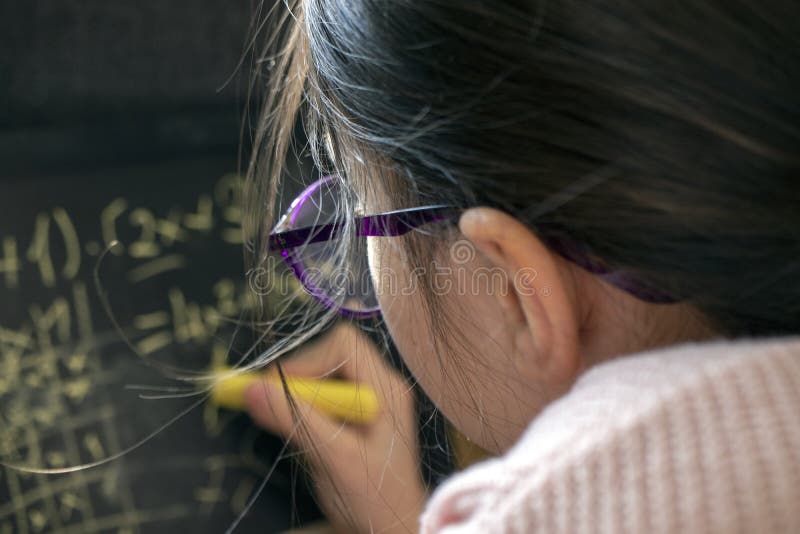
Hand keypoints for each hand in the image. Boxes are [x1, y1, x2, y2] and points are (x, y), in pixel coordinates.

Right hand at [244, 322, 425, 533]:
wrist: (393, 530)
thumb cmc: (374, 499)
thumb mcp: (333, 459)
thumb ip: (295, 420)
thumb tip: (251, 389)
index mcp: (386, 388)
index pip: (343, 345)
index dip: (307, 360)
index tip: (278, 389)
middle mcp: (380, 386)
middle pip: (332, 355)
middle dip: (300, 376)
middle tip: (273, 405)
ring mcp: (370, 399)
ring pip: (324, 374)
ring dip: (300, 394)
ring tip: (288, 422)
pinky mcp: (356, 415)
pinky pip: (324, 394)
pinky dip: (304, 407)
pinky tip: (301, 430)